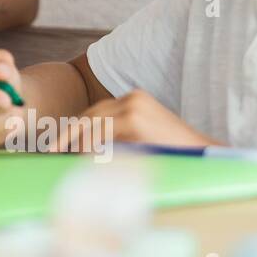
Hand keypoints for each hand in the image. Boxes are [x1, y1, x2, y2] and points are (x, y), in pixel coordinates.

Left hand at [56, 90, 210, 151]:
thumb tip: (83, 149)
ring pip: (93, 124)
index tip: (60, 143)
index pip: (96, 111)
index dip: (76, 127)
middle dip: (69, 133)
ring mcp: (133, 107)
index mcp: (134, 98)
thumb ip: (118, 137)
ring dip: (76, 143)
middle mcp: (132, 97)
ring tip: (64, 158)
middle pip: (90, 114)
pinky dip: (90, 147)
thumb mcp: (141, 138)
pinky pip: (102, 134)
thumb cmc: (172, 153)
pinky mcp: (135, 120)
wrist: (205, 156)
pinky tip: (83, 159)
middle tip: (52, 151)